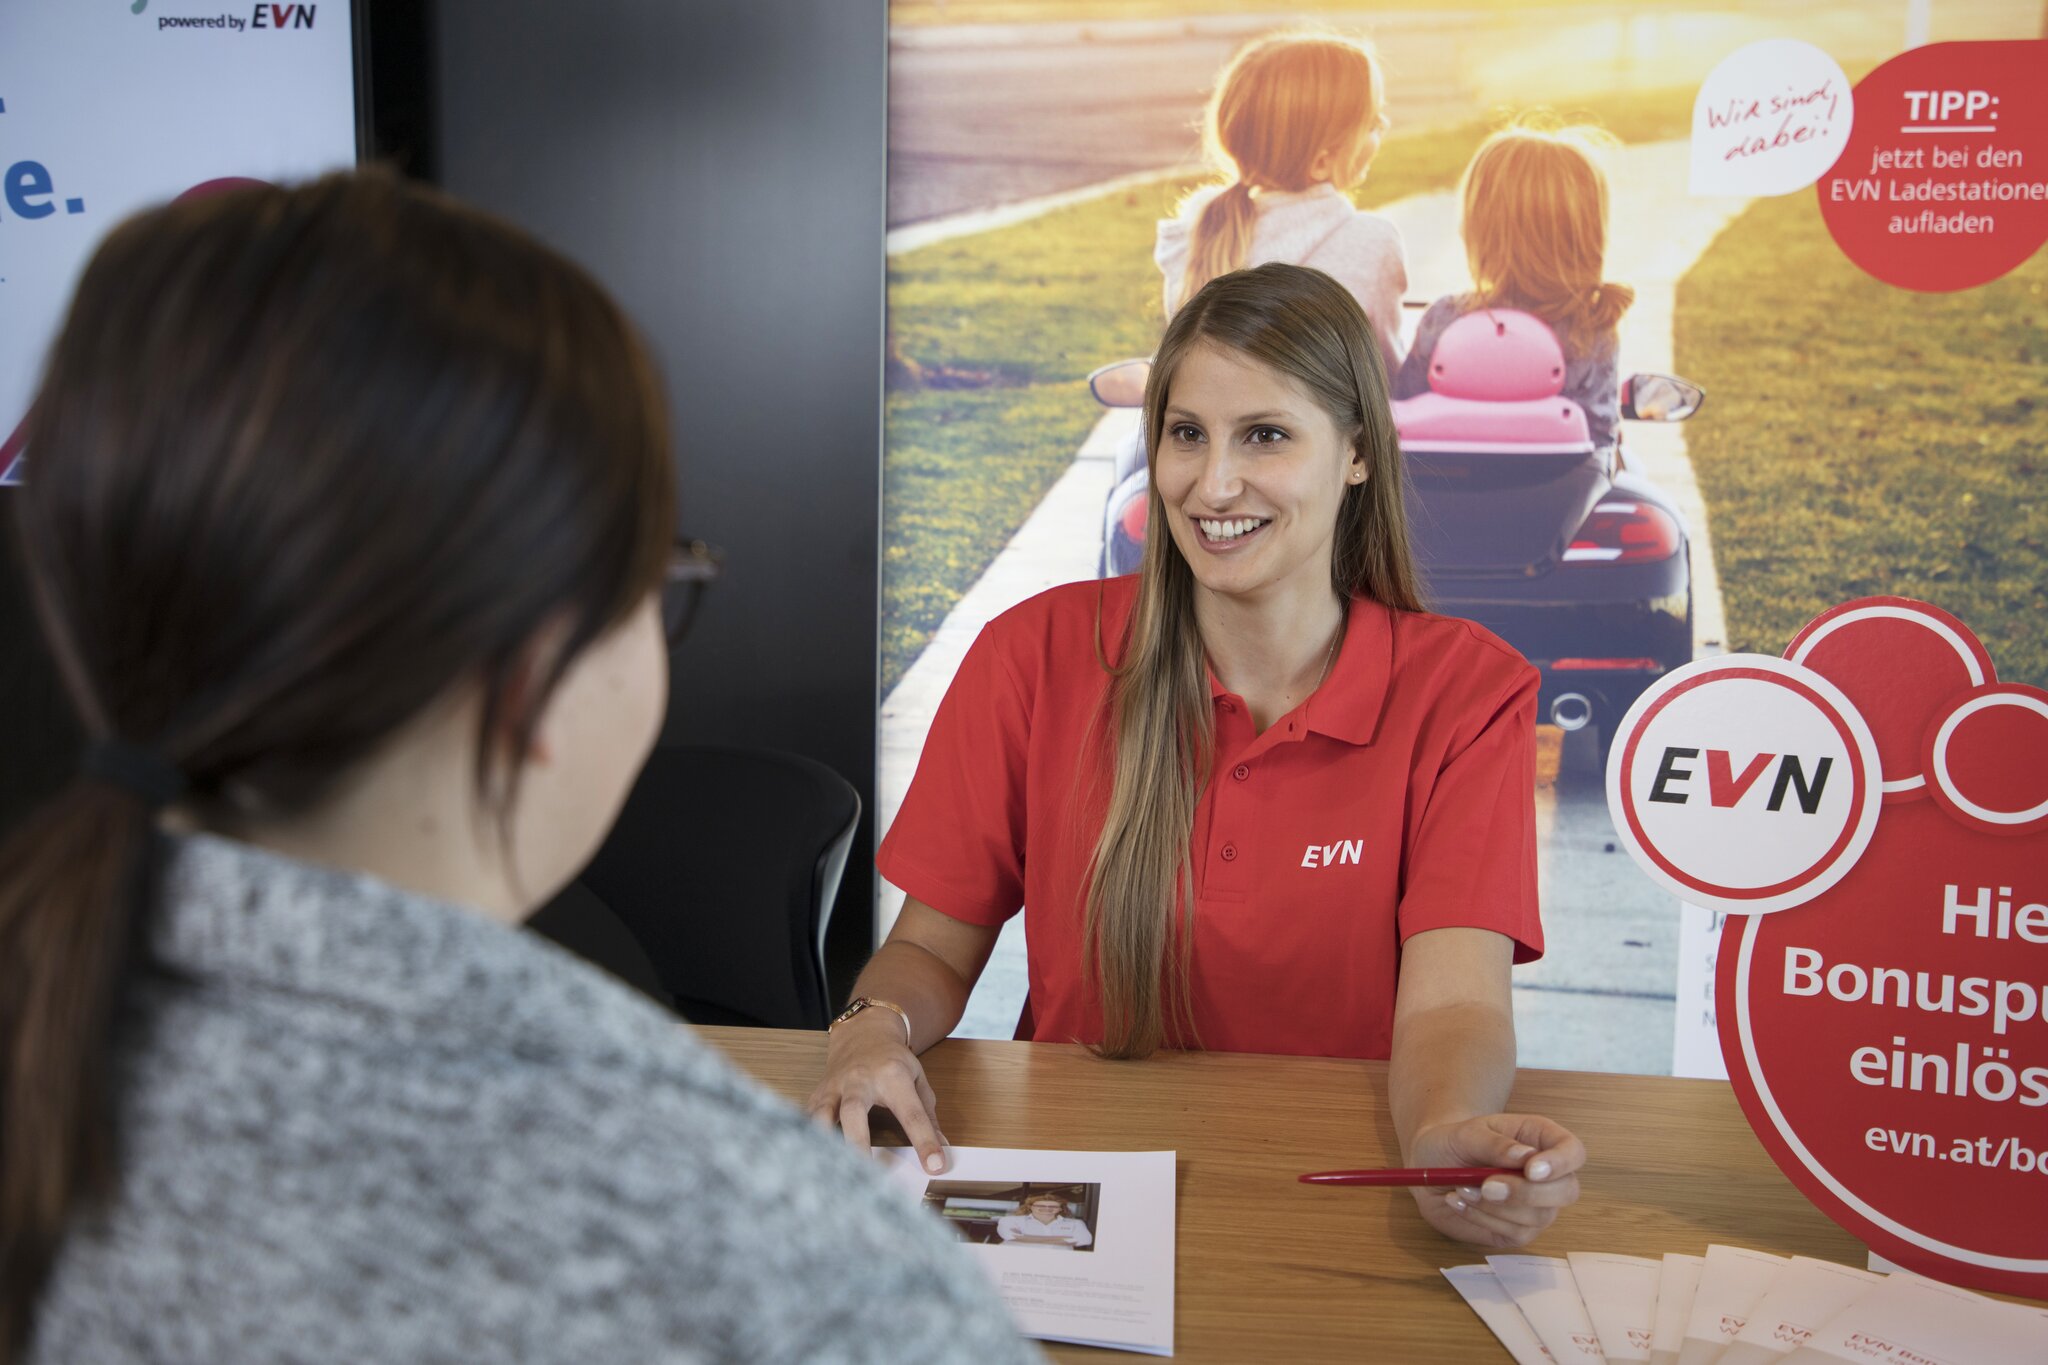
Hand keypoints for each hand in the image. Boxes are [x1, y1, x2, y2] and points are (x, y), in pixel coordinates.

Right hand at [805, 1011, 947, 1173]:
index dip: (924, 1141)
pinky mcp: (818, 1095)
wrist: (863, 1035)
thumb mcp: (918, 1080)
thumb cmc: (893, 1061)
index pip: (911, 1113)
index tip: (935, 1166)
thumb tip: (941, 1151)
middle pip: (853, 1113)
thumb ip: (928, 1116)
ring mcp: (835, 1088)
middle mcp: (860, 1081)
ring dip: (825, 1143)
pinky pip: (808, 1119)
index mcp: (893, 1076)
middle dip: (858, 1144)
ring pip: (821, 1115)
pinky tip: (813, 1160)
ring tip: (832, 1173)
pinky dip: (808, 1139)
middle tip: (867, 1176)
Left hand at [1404, 1114, 1583, 1246]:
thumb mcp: (1466, 1134)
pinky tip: (1459, 1202)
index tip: (1531, 1170)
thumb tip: (1525, 1157)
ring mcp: (1536, 1206)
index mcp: (1541, 1140)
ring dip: (1498, 1207)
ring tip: (1461, 1188)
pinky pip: (1515, 1233)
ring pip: (1540, 1216)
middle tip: (1487, 1186)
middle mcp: (1546, 1175)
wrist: (1431, 1167)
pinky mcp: (1518, 1230)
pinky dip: (1484, 1219)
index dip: (1561, 1163)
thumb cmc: (1453, 1143)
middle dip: (1528, 1192)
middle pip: (1567, 1190)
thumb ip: (1495, 1144)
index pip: (1573, 1152)